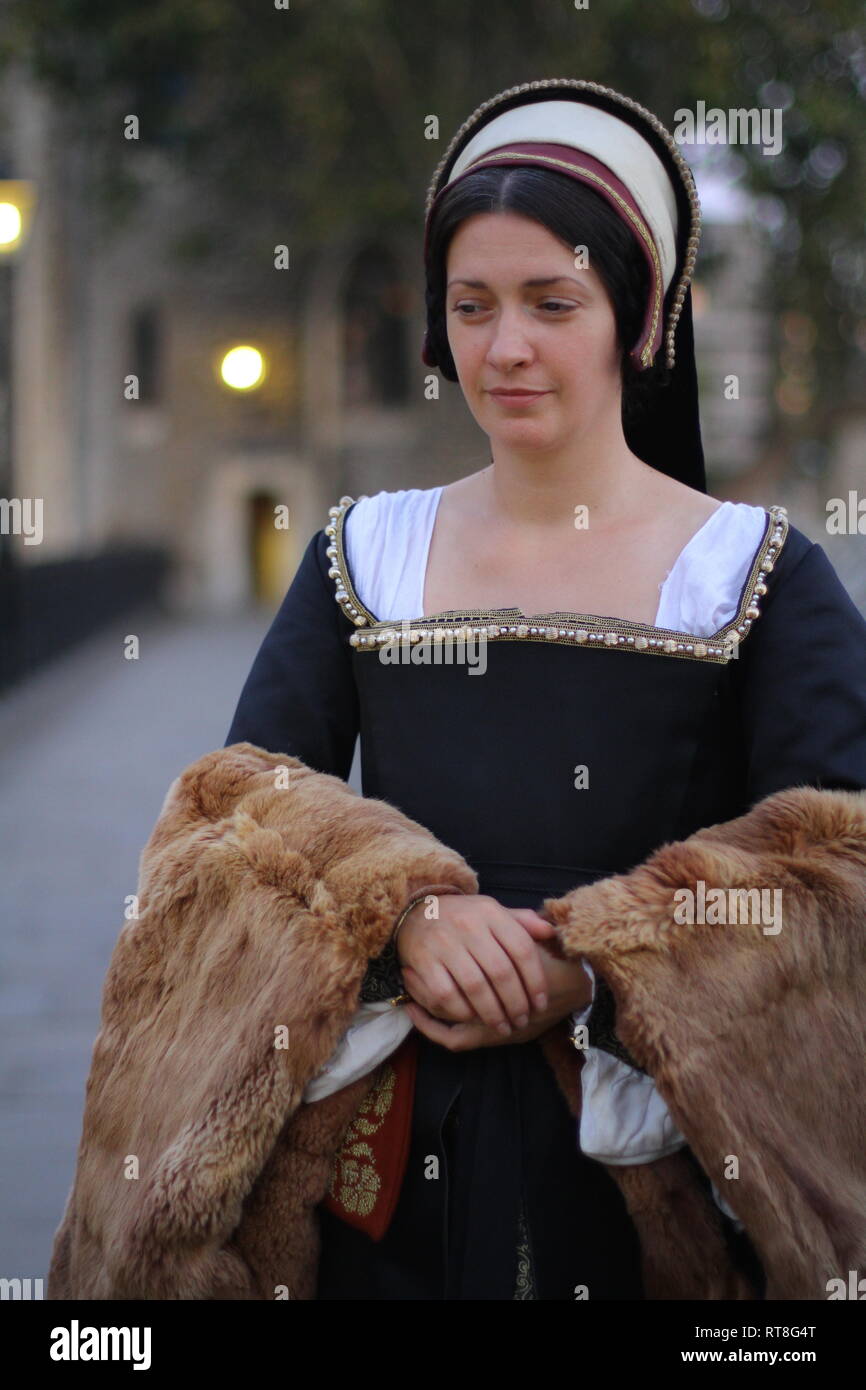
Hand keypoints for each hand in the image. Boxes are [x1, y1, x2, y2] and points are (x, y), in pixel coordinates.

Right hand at [396, 893, 558, 1033]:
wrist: (416, 912)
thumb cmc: (464, 917)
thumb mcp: (492, 911)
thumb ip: (522, 922)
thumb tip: (551, 932)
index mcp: (490, 912)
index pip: (521, 949)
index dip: (535, 980)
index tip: (540, 1003)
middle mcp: (467, 925)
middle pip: (501, 972)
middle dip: (516, 1003)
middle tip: (522, 1020)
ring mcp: (444, 943)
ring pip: (476, 987)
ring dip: (492, 1013)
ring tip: (503, 1026)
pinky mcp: (423, 961)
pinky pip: (447, 995)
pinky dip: (463, 1011)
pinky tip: (473, 1018)